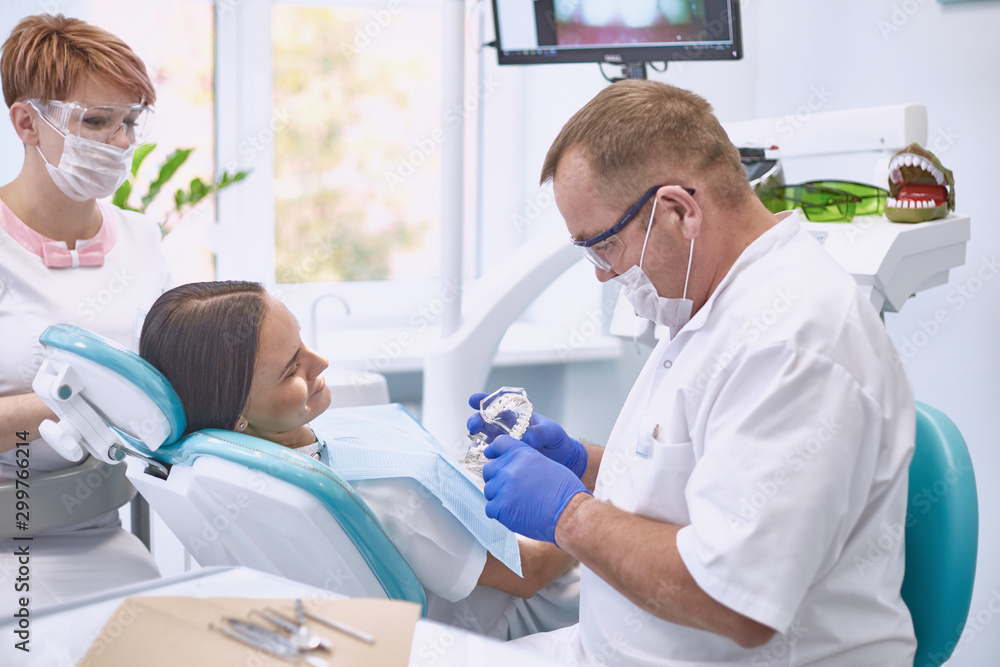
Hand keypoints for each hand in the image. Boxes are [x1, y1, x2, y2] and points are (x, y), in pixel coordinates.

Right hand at [466, 393, 587, 477]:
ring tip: (474, 439)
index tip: (473, 399)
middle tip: (473, 425)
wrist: (562, 460)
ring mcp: (502, 442)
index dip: (484, 399)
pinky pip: (487, 455)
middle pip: (484, 420)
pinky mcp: (503, 457)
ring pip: (482, 436)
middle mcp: (505, 427)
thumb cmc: (556, 441)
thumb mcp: (552, 432)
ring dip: (475, 437)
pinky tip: (477, 456)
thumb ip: (540, 432)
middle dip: (475, 420)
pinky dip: (480, 455)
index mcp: (516, 415)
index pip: (497, 404)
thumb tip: (527, 437)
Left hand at [482, 436, 589, 543]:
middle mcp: (510, 468)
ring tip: (516, 503)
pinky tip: (514, 513)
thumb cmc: (564, 490)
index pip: (499, 443)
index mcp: (522, 453)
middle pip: (489, 469)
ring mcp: (503, 488)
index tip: (493, 457)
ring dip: (498, 496)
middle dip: (496, 478)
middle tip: (509, 488)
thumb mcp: (545, 464)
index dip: (495, 451)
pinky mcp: (500, 507)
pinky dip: (500, 512)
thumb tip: (511, 467)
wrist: (570, 513)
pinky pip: (490, 508)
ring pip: (488, 490)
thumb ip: (525, 462)